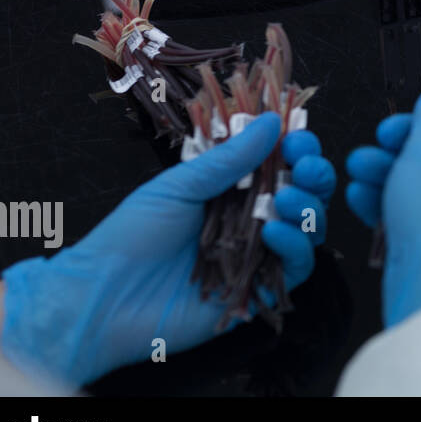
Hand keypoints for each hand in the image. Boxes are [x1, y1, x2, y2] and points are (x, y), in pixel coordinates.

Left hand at [0, 113, 334, 387]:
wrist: (106, 299)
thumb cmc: (131, 237)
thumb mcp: (178, 187)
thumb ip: (229, 158)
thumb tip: (270, 122)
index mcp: (230, 188)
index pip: (279, 162)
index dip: (296, 147)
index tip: (297, 137)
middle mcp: (250, 218)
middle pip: (304, 192)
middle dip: (314, 174)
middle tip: (304, 166)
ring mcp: (258, 254)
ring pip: (309, 226)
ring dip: (307, 207)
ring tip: (284, 199)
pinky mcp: (260, 289)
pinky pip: (298, 266)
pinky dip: (295, 245)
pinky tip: (274, 232)